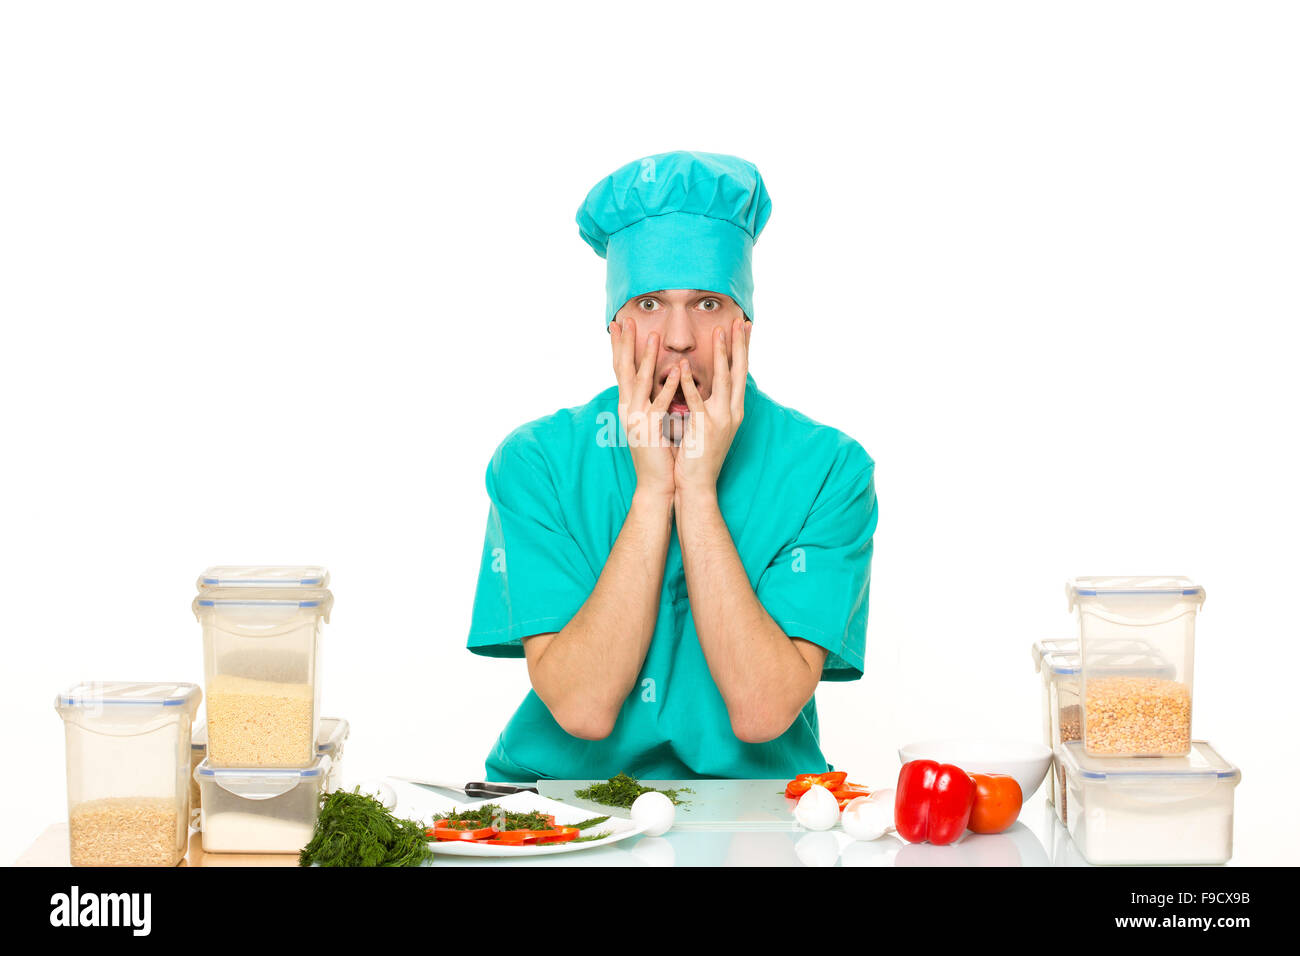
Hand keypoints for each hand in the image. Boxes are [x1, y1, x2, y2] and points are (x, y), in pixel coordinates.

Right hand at [611, 316, 678, 500]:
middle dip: (623, 343)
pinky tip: (676, 370)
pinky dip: (668, 386)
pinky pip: (660, 403)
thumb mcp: (652, 420)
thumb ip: (652, 399)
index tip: (618, 324)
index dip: (619, 346)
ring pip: (638, 381)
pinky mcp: (650, 430)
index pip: (621, 369)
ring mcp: (636, 419)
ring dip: (645, 356)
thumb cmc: (659, 452)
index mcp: (628, 405)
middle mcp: (627, 408)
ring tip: (652, 335)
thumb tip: (657, 379)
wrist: (656, 483)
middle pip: (621, 369)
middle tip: (624, 319)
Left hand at [673, 317, 748, 499]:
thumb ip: (712, 405)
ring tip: (718, 331)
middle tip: (741, 320)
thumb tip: (709, 386)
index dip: (743, 349)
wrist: (696, 486)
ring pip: (724, 380)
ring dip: (722, 354)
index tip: (744, 327)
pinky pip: (696, 400)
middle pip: (739, 371)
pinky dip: (689, 382)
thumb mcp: (710, 426)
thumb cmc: (698, 456)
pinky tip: (684, 366)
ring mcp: (720, 420)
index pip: (741, 373)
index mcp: (733, 410)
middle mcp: (732, 412)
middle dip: (740, 344)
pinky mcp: (703, 428)